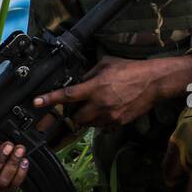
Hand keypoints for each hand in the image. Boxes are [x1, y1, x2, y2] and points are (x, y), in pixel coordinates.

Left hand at [34, 57, 165, 128]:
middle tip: (81, 104)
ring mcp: (110, 115)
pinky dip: (102, 120)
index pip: (67, 95)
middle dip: (75, 112)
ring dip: (88, 117)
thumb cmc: (132, 70)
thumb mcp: (107, 64)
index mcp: (95, 87)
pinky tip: (110, 109)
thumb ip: (89, 73)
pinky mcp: (119, 122)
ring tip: (99, 105)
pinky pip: (103, 127)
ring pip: (89, 123)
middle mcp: (100, 104)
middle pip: (76, 117)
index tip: (36, 102)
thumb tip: (78, 81)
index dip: (49, 99)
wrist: (154, 82)